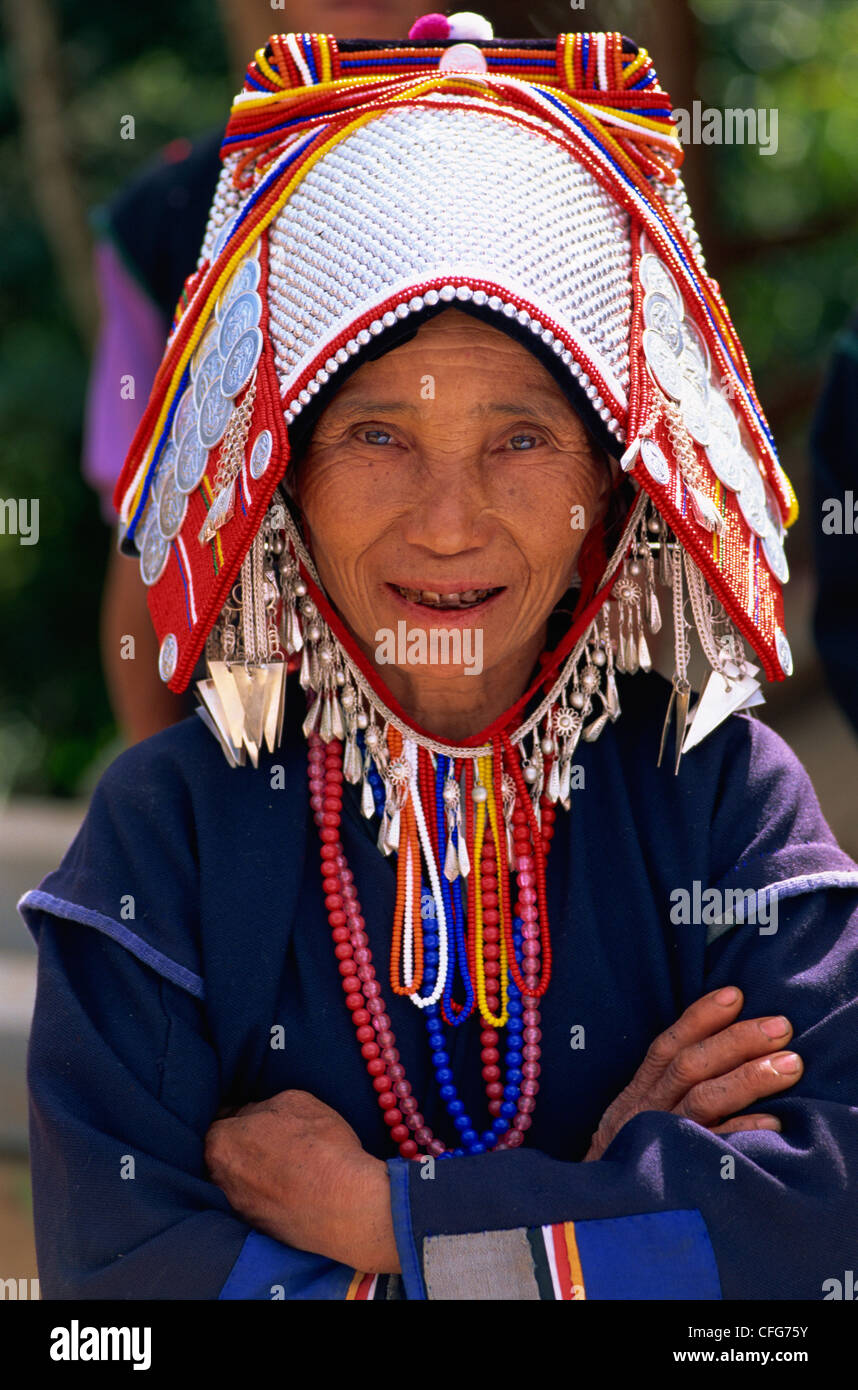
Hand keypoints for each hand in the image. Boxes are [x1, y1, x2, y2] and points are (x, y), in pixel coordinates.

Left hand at [205, 1089, 400, 1273]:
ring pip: (240, 1180)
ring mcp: (235, 1207)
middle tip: (270, 1142)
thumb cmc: (321, 1146)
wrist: (345, 1205)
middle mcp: (219, 1177)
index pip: (221, 1121)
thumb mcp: (293, 1101)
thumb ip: (263, 1107)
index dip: (241, 1118)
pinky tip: (288, 1190)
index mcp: (221, 1142)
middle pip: (225, 1153)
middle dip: (242, 1146)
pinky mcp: (256, 1230)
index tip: (256, 1120)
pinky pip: (255, 1202)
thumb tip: (255, 1116)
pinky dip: (267, 1196)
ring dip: (254, 1173)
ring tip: (282, 1168)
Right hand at [583, 986, 802, 1160]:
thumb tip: (713, 1048)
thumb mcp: (632, 1117)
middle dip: (737, 1041)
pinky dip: (742, 1131)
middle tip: (781, 1026)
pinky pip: (712, 1150)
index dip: (700, 1017)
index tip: (736, 994)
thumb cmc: (626, 1160)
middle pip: (690, 1067)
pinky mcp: (675, 1176)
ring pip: (703, 1101)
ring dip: (749, 1078)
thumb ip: (663, 1088)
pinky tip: (773, 1122)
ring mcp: (659, 1144)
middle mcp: (644, 1113)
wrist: (596, 1213)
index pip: (667, 1047)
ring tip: (790, 1064)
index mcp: (636, 1094)